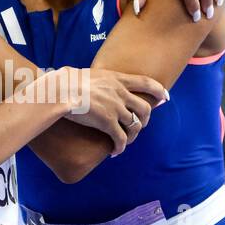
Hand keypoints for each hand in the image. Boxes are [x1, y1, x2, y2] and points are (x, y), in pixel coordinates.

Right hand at [32, 66, 167, 156]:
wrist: (59, 91)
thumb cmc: (64, 81)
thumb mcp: (86, 73)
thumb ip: (93, 78)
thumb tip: (77, 75)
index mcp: (116, 78)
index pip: (145, 82)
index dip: (158, 90)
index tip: (165, 97)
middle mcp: (120, 93)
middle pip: (145, 108)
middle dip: (145, 119)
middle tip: (140, 125)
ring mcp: (115, 108)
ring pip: (134, 125)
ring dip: (132, 136)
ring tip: (125, 141)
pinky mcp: (107, 123)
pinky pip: (120, 138)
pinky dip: (120, 147)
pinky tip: (115, 152)